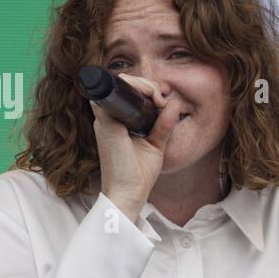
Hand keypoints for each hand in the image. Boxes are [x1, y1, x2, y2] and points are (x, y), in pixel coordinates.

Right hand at [90, 72, 181, 221]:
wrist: (127, 192)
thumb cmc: (138, 173)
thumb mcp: (155, 145)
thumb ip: (163, 125)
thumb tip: (173, 104)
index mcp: (117, 121)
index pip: (129, 94)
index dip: (147, 90)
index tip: (163, 100)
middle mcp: (108, 117)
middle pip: (125, 85)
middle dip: (148, 85)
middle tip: (163, 99)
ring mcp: (104, 119)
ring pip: (121, 85)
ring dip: (143, 85)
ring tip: (159, 98)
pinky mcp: (105, 123)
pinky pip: (116, 95)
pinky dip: (136, 90)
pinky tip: (152, 97)